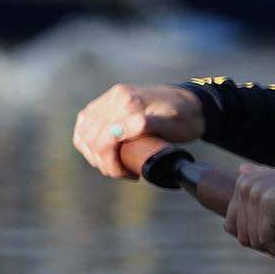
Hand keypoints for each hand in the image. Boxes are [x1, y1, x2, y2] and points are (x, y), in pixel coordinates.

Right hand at [71, 83, 205, 178]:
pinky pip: (84, 125)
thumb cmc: (184, 117)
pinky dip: (86, 142)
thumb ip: (144, 125)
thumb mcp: (171, 124)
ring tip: (112, 165)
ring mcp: (107, 99)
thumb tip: (118, 132)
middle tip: (122, 173)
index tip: (129, 175)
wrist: (190, 102)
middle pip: (91, 138)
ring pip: (84, 133)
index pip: (104, 140)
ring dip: (93, 154)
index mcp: (128, 101)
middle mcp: (113, 98)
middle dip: (103, 162)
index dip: (111, 164)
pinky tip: (97, 152)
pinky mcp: (104, 104)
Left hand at [225, 164, 274, 259]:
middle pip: (241, 234)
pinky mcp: (270, 204)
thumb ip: (264, 178)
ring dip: (273, 249)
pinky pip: (265, 239)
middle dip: (264, 245)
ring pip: (253, 239)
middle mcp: (246, 185)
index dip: (253, 239)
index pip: (232, 226)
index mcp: (245, 182)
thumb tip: (242, 170)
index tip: (272, 243)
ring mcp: (256, 193)